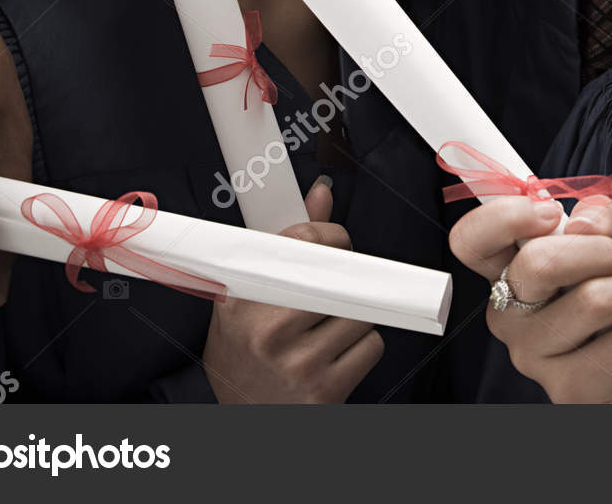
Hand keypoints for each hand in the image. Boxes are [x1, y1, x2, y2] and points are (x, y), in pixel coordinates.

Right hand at [201, 179, 382, 402]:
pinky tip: (337, 353)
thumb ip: (288, 244)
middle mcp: (266, 330)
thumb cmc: (244, 352)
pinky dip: (363, 344)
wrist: (240, 417)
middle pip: (339, 277)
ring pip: (360, 310)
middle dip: (348, 276)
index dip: (330, 236)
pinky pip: (370, 345)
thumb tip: (322, 193)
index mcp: (241, 298)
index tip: (337, 242)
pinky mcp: (325, 389)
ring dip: (356, 313)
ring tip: (328, 326)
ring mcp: (297, 362)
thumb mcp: (248, 296)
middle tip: (344, 281)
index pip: (302, 242)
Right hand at [449, 197, 611, 403]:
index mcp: (513, 275)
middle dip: (602, 251)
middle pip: (537, 263)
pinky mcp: (573, 391)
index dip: (505, 217)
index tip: (551, 214)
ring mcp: (535, 359)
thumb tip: (583, 221)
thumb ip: (602, 217)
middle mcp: (511, 318)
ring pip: (595, 300)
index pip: (472, 241)